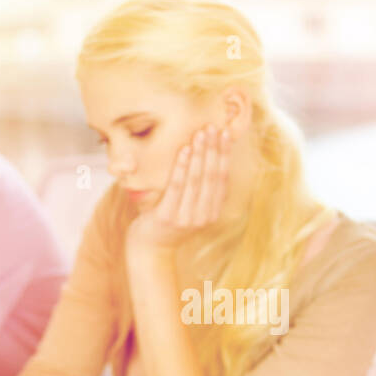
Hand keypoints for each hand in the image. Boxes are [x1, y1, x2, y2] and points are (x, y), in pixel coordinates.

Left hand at [125, 124, 230, 252]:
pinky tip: (184, 149)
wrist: (150, 249)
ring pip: (196, 180)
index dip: (224, 155)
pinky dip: (182, 166)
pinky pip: (177, 187)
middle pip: (211, 176)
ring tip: (200, 133)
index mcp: (212, 211)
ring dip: (199, 154)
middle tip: (213, 127)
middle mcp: (204, 215)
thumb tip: (208, 157)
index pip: (222, 178)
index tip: (225, 133)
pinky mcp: (169, 217)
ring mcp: (187, 218)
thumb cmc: (168, 221)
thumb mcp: (189, 206)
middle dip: (213, 149)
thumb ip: (200, 189)